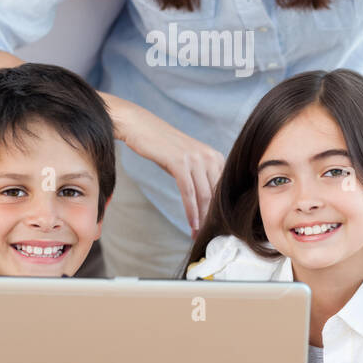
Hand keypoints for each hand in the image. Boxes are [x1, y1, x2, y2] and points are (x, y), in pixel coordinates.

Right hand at [113, 99, 224, 235]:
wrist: (140, 127)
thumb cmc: (162, 146)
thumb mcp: (186, 161)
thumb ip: (199, 177)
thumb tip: (206, 202)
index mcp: (215, 157)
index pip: (222, 189)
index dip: (220, 210)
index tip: (217, 227)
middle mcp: (209, 156)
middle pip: (215, 194)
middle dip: (212, 217)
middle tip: (209, 235)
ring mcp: (195, 158)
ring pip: (204, 195)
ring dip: (202, 218)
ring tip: (199, 234)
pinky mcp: (180, 162)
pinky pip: (188, 191)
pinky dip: (191, 210)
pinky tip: (191, 223)